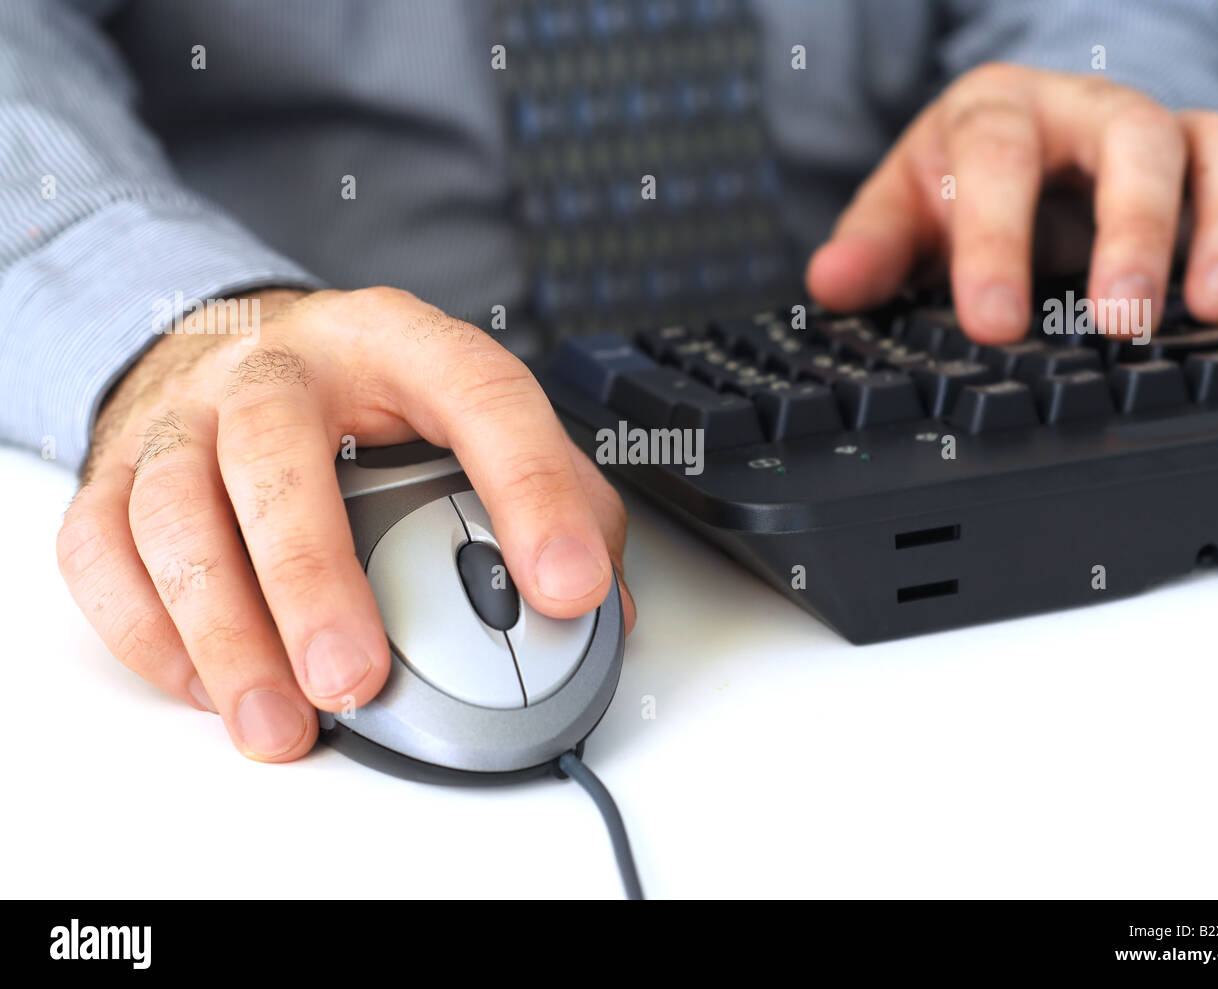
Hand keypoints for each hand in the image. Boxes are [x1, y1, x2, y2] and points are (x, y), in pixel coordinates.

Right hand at [57, 287, 634, 761]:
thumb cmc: (369, 394)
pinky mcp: (118, 469)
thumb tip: (599, 605)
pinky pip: (103, 549)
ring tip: (283, 720)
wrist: (244, 345)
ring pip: (175, 511)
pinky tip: (212, 684)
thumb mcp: (468, 414)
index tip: (565, 588)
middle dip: (315, 578)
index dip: (530, 490)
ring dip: (223, 630)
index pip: (477, 394)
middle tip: (357, 680)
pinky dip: (151, 632)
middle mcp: (280, 366)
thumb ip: (556, 495)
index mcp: (396, 341)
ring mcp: (187, 413)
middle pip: (277, 452)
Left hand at [806, 63, 1217, 339]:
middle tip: (1124, 321)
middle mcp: (1090, 109)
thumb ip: (874, 246)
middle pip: (1131, 139)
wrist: (1017, 144)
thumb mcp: (904, 208)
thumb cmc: (959, 180)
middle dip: (1133, 229)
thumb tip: (831, 285)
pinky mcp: (1217, 161)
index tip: (992, 324)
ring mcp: (1163, 129)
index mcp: (998, 112)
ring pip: (1217, 147)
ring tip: (1215, 311)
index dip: (996, 241)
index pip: (999, 162)